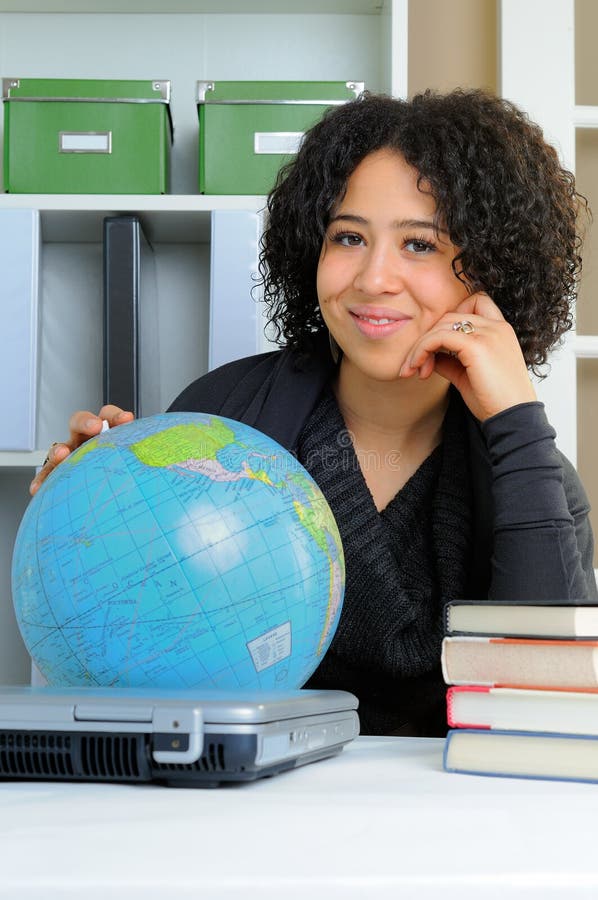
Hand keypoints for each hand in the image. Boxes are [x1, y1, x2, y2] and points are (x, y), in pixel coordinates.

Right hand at [29, 405, 133, 495]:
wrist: (119, 492)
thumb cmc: (128, 472)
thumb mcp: (136, 461)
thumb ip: (143, 457)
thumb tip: (166, 459)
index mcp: (106, 431)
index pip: (108, 415)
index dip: (115, 415)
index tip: (126, 419)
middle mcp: (85, 439)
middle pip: (80, 422)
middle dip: (86, 422)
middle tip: (96, 427)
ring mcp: (70, 455)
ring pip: (60, 447)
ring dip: (60, 450)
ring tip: (62, 456)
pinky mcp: (59, 473)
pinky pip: (48, 475)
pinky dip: (43, 480)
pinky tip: (38, 489)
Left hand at [399, 292, 536, 420]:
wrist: (513, 420)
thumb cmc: (494, 402)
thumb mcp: (468, 376)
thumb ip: (450, 360)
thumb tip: (427, 354)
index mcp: (501, 331)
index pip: (475, 302)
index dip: (451, 317)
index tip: (436, 344)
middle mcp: (497, 327)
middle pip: (450, 315)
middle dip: (427, 337)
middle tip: (414, 365)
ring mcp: (488, 334)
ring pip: (441, 325)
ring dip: (420, 346)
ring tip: (412, 369)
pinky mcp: (477, 346)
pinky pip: (439, 337)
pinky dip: (422, 350)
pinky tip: (419, 369)